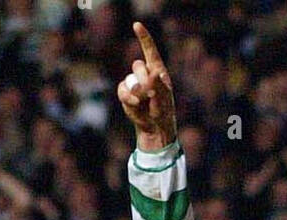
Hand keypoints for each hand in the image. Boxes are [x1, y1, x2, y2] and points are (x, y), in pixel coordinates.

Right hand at [117, 22, 175, 147]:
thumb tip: (153, 73)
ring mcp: (134, 83)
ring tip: (144, 102)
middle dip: (143, 79)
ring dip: (137, 92)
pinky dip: (128, 98)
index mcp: (157, 70)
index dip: (143, 37)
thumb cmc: (163, 112)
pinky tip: (135, 104)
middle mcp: (145, 74)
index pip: (150, 50)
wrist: (154, 128)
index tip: (136, 25)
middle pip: (138, 66)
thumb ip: (159, 85)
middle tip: (150, 94)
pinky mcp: (125, 93)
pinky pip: (122, 90)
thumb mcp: (165, 99)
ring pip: (129, 79)